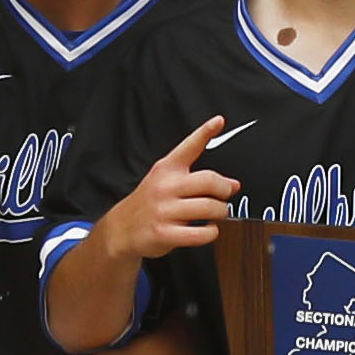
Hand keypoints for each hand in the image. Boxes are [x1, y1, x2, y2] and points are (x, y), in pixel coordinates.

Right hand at [105, 119, 242, 259]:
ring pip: (209, 208)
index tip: (218, 121)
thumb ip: (197, 180)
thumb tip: (233, 184)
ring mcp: (164, 211)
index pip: (188, 147)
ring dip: (220, 212)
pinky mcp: (165, 233)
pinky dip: (211, 232)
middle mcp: (165, 187)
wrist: (121, 229)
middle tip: (227, 194)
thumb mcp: (164, 181)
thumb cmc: (149, 203)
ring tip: (216, 214)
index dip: (205, 132)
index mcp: (166, 169)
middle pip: (208, 181)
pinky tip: (207, 229)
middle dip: (225, 189)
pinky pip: (201, 233)